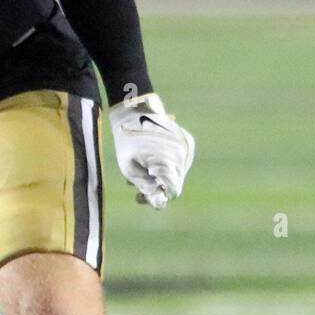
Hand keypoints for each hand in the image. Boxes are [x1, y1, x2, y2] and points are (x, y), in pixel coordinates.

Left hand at [108, 93, 194, 208]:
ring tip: (141, 171)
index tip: (142, 196)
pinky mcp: (187, 140)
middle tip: (136, 190)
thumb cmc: (127, 140)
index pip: (172, 191)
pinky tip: (152, 160)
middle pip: (175, 183)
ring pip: (178, 172)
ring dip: (161, 176)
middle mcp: (181, 155)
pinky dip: (167, 164)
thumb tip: (160, 203)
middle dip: (157, 188)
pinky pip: (180, 160)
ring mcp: (186, 147)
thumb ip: (146, 186)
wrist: (134, 111)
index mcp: (167, 162)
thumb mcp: (129, 167)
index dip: (159, 197)